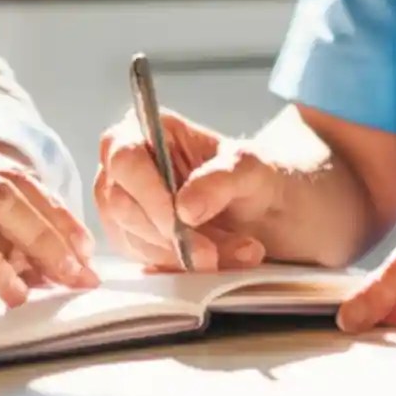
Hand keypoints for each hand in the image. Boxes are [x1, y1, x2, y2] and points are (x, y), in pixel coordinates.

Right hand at [95, 109, 279, 271]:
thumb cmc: (262, 179)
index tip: (182, 222)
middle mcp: (130, 164)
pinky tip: (215, 259)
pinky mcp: (135, 237)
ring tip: (232, 251)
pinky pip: (142, 259)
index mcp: (153, 129)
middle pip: (120, 203)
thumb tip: (183, 207)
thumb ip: (221, 180)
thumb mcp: (255, 171)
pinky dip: (179, 266)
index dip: (148, 194)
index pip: (126, 159)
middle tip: (213, 252)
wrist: (275, 214)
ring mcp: (128, 202)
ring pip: (130, 237)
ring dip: (180, 255)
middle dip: (168, 234)